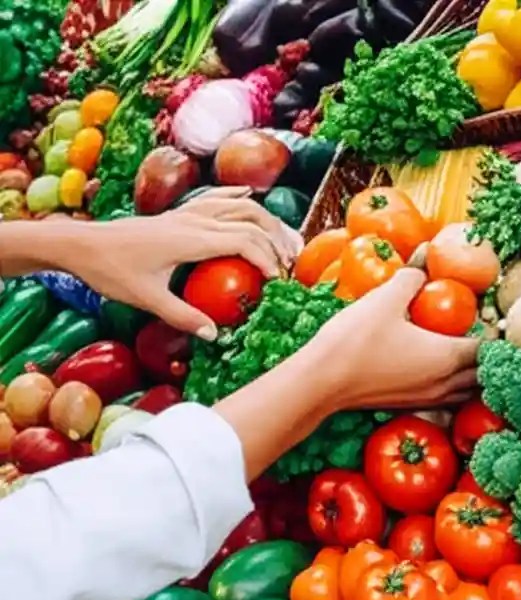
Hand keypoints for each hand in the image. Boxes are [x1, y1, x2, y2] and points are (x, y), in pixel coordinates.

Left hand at [70, 188, 302, 338]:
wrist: (80, 243)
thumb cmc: (110, 270)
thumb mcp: (146, 299)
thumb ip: (182, 316)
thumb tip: (214, 335)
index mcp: (191, 239)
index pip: (245, 241)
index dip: (268, 259)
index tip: (278, 281)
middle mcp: (193, 220)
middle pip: (251, 219)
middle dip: (277, 240)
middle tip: (291, 264)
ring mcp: (186, 213)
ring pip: (238, 205)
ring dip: (266, 220)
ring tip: (284, 239)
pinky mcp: (179, 213)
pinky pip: (216, 199)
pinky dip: (237, 197)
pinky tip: (250, 196)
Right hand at [215, 268, 479, 479]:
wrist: (321, 382)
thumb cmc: (356, 340)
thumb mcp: (386, 299)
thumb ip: (411, 277)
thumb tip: (424, 262)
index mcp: (447, 357)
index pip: (487, 351)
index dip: (495, 336)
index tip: (495, 322)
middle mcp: (444, 384)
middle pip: (482, 376)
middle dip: (489, 359)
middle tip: (485, 337)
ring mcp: (427, 399)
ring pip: (465, 392)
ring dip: (473, 377)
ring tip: (469, 357)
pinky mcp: (409, 405)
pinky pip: (446, 400)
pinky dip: (452, 387)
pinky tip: (439, 372)